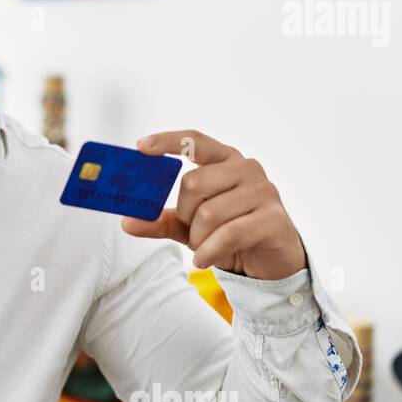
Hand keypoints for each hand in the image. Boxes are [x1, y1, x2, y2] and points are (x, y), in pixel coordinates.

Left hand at [120, 129, 306, 280]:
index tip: (141, 148)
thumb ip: (161, 221)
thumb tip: (128, 222)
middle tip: (191, 230)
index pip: (195, 141)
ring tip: (204, 247)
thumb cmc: (230, 232)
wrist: (270, 260)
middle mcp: (246, 168)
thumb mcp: (190, 226)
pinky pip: (228, 234)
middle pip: (193, 183)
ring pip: (209, 213)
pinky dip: (209, 251)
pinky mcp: (274, 218)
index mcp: (225, 160)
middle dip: (184, 214)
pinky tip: (204, 259)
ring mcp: (264, 191)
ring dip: (198, 238)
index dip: (167, 141)